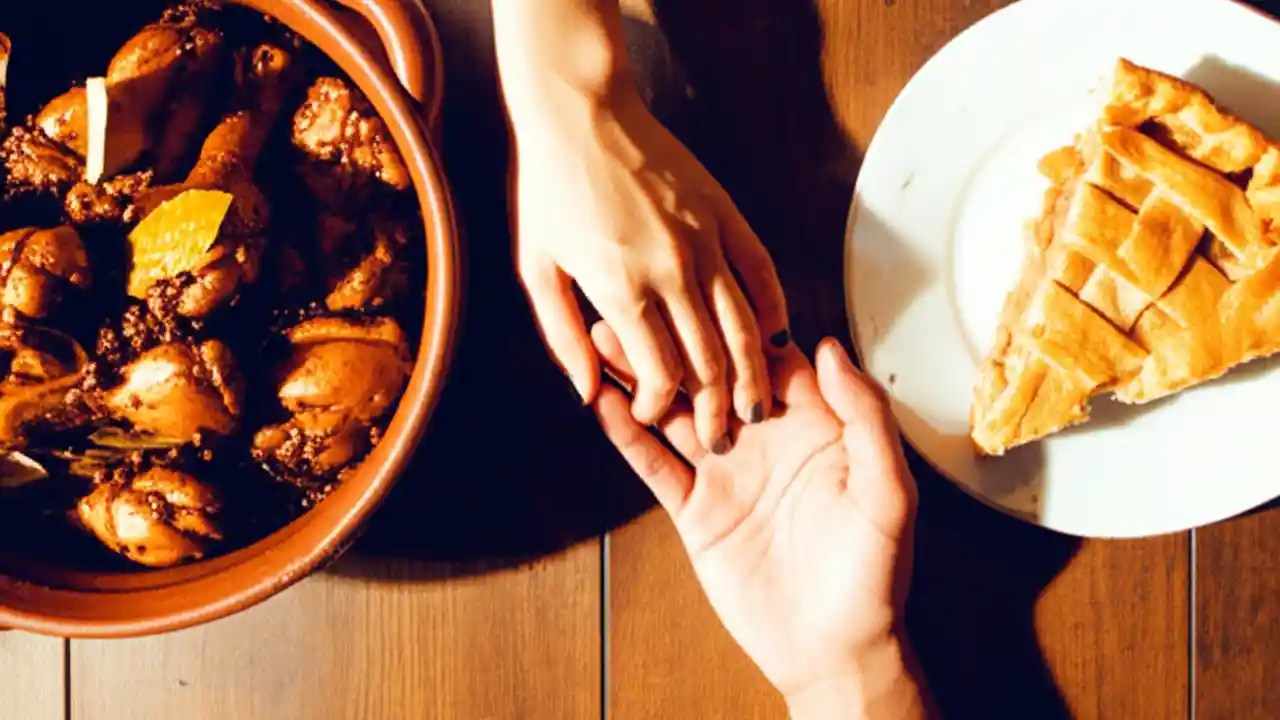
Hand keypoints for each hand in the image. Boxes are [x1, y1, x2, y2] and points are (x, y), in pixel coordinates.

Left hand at [510, 90, 788, 451]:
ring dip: (753, 374)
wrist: (580, 110)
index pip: (659, 372)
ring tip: (758, 407)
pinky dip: (773, 308)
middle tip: (722, 437)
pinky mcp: (725, 214)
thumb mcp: (537, 268)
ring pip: (743, 324)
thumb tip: (587, 394)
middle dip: (716, 409)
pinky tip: (778, 338)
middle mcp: (670, 270)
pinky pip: (761, 270)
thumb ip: (563, 337)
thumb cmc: (550, 189)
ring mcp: (704, 240)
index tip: (654, 413)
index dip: (659, 406)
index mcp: (620, 288)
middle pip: (709, 360)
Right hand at [590, 322, 927, 718]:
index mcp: (813, 424)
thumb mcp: (888, 493)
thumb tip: (830, 346)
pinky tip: (603, 404)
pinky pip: (656, 465)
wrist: (833, 650)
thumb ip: (865, 417)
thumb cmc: (875, 576)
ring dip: (639, 376)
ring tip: (600, 338)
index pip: (766, 357)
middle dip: (672, 338)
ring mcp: (726, 472)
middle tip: (630, 301)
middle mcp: (764, 439)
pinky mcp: (696, 509)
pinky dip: (627, 434)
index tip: (697, 284)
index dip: (730, 321)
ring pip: (674, 412)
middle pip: (709, 375)